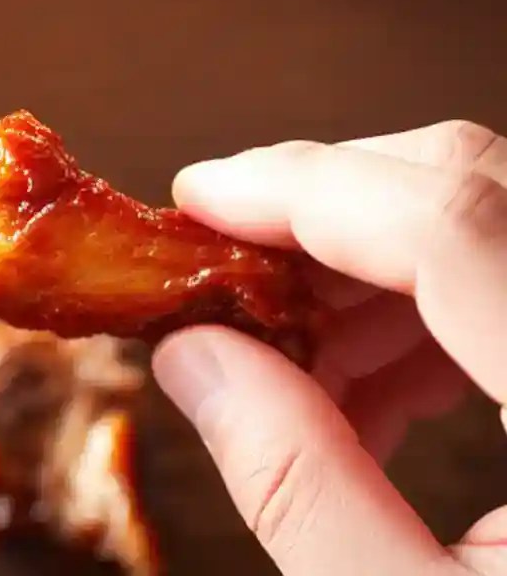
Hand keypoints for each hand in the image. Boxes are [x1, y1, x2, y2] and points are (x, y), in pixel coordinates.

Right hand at [153, 120, 506, 574]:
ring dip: (366, 273)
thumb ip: (294, 482)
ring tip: (293, 371)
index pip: (451, 227)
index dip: (305, 188)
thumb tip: (192, 357)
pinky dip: (424, 311)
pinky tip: (370, 392)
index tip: (198, 198)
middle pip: (476, 188)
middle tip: (227, 277)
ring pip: (492, 223)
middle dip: (325, 214)